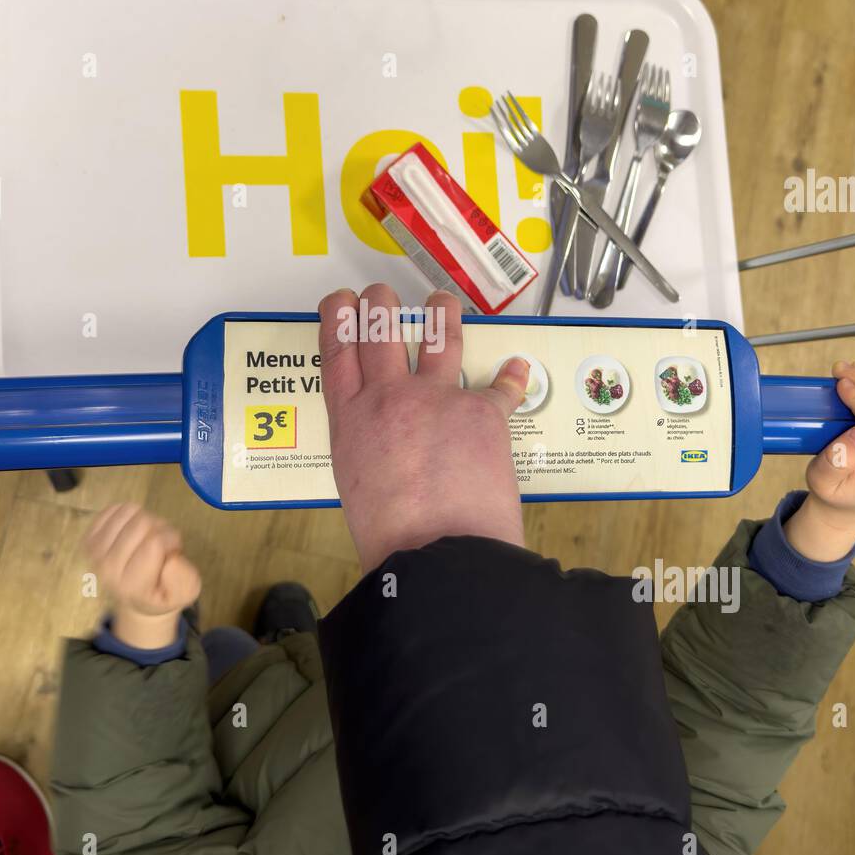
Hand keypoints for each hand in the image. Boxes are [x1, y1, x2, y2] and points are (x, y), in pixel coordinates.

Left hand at [85, 503, 201, 649]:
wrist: (135, 601)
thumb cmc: (163, 594)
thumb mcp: (185, 593)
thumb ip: (184, 580)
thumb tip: (171, 560)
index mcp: (132, 585)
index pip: (155, 542)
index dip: (172, 539)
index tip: (173, 552)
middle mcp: (108, 569)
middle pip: (142, 523)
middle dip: (161, 528)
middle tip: (162, 545)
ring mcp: (95, 553)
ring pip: (129, 511)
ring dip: (146, 519)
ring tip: (148, 538)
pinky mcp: (89, 539)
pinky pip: (113, 509)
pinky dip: (129, 514)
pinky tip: (133, 531)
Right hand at [319, 284, 528, 573]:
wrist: (439, 558)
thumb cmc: (391, 539)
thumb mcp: (357, 484)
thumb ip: (368, 449)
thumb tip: (387, 445)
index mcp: (350, 421)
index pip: (336, 349)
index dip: (337, 316)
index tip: (341, 300)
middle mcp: (390, 397)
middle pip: (381, 326)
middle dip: (381, 302)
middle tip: (384, 297)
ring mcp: (438, 398)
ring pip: (439, 333)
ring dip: (441, 312)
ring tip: (443, 302)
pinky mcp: (483, 412)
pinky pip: (502, 386)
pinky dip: (513, 376)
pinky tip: (517, 367)